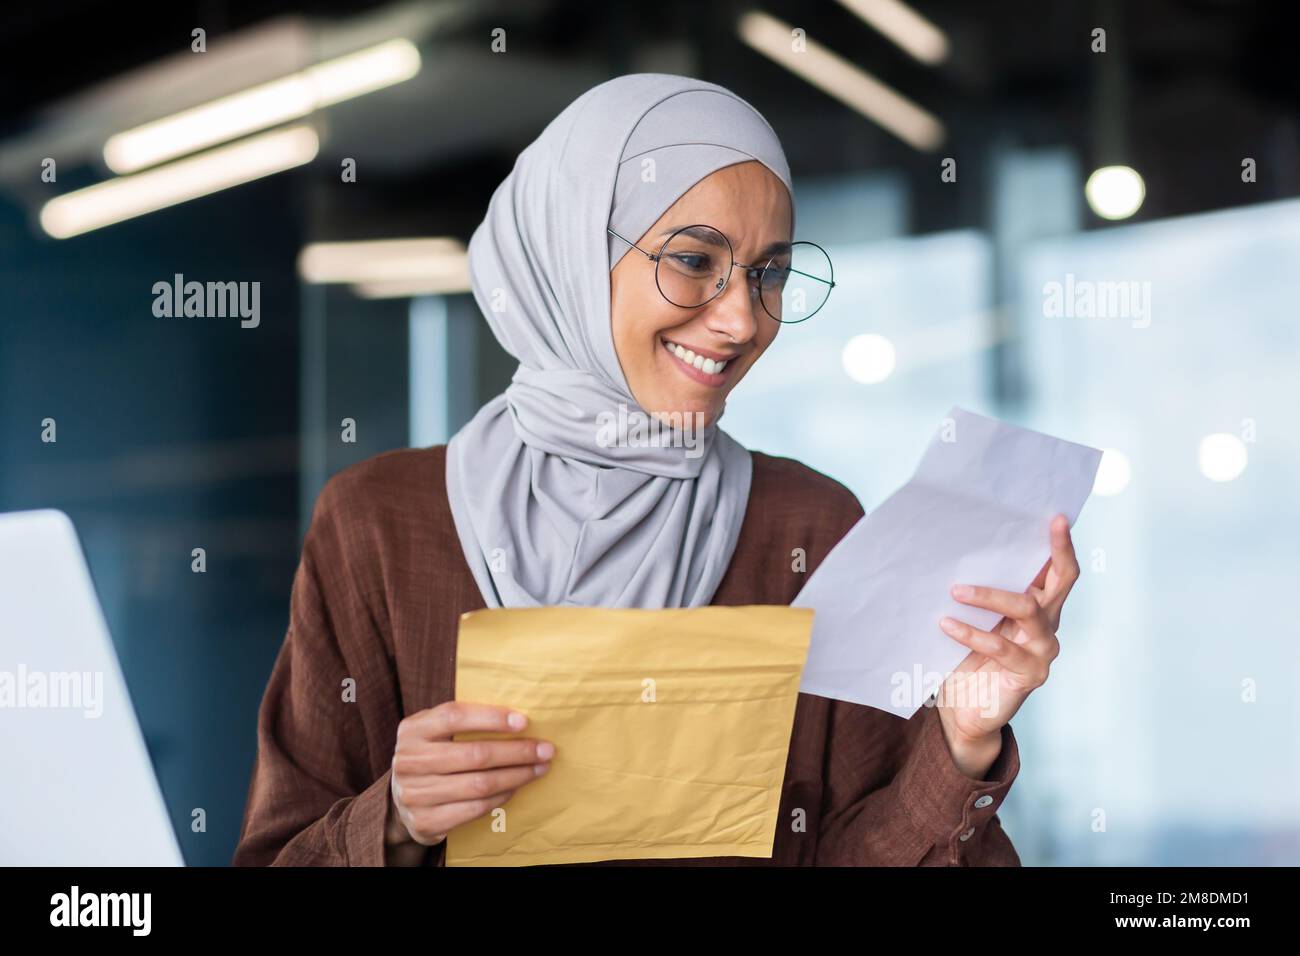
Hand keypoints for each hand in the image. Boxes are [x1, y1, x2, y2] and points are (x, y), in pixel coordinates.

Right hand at [385, 702, 554, 861]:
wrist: (402, 799)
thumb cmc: (433, 754)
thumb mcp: (437, 731)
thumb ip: (465, 721)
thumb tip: (519, 718)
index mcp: (412, 730)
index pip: (453, 716)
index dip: (491, 718)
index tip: (524, 721)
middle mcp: (408, 761)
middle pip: (473, 754)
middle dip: (516, 752)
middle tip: (545, 749)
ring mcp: (414, 794)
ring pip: (479, 784)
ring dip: (516, 776)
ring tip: (539, 768)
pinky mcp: (425, 821)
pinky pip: (474, 809)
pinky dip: (501, 797)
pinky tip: (516, 788)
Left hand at [934, 514, 1079, 760]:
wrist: (962, 711)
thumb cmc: (963, 658)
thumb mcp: (971, 620)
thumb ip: (973, 594)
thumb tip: (952, 555)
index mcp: (1036, 606)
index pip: (1056, 570)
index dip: (1060, 544)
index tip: (1056, 516)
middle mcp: (1047, 624)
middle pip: (1061, 582)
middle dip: (1057, 551)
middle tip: (1049, 525)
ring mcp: (1043, 650)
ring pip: (1028, 609)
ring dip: (991, 595)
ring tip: (956, 590)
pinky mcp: (1030, 674)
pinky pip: (1001, 647)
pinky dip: (971, 634)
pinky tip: (947, 625)